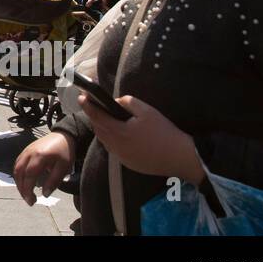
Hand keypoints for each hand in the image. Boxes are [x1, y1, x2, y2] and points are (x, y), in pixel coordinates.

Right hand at [14, 131, 74, 205]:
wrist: (63, 135)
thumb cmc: (65, 152)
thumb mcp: (63, 167)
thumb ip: (53, 181)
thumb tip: (44, 194)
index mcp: (40, 156)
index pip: (29, 175)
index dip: (28, 189)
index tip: (32, 201)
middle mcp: (29, 153)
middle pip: (19, 173)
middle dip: (22, 189)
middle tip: (30, 201)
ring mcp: (25, 151)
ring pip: (16, 169)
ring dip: (19, 183)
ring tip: (27, 194)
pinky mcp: (25, 151)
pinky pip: (17, 164)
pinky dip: (18, 176)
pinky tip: (24, 183)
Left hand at [77, 93, 203, 184]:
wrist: (180, 157)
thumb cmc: (163, 132)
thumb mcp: (146, 111)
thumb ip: (127, 102)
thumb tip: (116, 101)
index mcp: (118, 132)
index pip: (96, 116)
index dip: (88, 106)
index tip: (81, 97)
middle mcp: (116, 146)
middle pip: (98, 129)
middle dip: (94, 117)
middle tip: (93, 106)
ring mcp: (122, 157)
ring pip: (105, 141)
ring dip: (102, 129)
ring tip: (104, 118)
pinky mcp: (129, 164)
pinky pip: (114, 150)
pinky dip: (112, 140)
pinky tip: (119, 134)